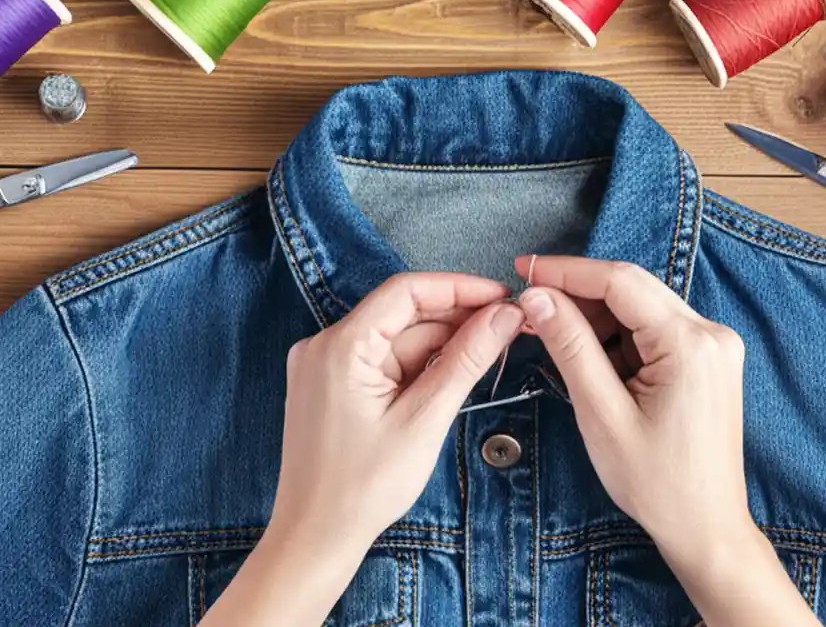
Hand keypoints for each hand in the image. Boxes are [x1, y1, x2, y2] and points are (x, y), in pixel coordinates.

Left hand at [200, 273, 523, 626]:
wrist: (315, 537)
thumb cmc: (363, 488)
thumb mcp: (424, 420)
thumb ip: (466, 360)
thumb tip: (505, 315)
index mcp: (340, 347)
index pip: (406, 291)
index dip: (460, 288)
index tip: (504, 297)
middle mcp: (325, 345)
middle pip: (403, 312)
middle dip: (458, 317)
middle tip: (510, 326)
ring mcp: (325, 365)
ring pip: (397, 337)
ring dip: (443, 342)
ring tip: (493, 350)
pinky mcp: (332, 385)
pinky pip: (384, 359)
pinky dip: (419, 364)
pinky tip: (454, 373)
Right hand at [515, 257, 819, 626]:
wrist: (705, 527)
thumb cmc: (657, 483)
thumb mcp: (601, 413)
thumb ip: (570, 347)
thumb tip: (537, 297)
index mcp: (690, 344)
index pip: (620, 281)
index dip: (567, 271)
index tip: (524, 269)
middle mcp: (711, 335)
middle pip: (632, 290)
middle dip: (577, 295)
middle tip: (528, 307)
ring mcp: (714, 347)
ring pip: (641, 310)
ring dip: (596, 319)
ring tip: (552, 339)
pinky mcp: (708, 362)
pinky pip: (654, 332)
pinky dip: (618, 339)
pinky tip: (589, 360)